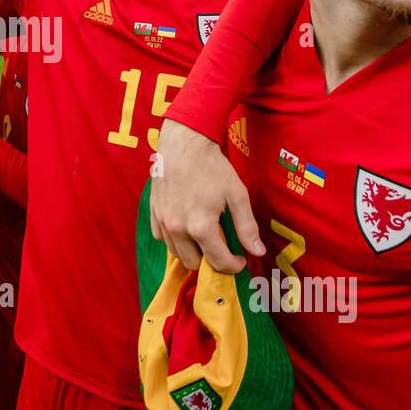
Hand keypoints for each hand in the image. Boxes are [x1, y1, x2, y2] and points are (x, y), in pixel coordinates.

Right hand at [150, 119, 262, 273]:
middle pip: (194, 263)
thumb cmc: (213, 167)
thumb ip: (246, 227)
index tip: (240, 260)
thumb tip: (257, 252)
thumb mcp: (237, 195)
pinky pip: (161, 237)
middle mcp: (178, 229)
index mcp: (201, 227)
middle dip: (210, 262)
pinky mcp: (153, 212)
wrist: (184, 144)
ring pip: (176, 253)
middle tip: (222, 250)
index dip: (233, 265)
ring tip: (204, 240)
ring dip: (191, 252)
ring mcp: (163, 221)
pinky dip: (174, 239)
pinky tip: (184, 227)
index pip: (218, 261)